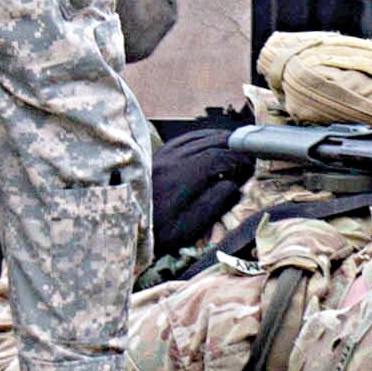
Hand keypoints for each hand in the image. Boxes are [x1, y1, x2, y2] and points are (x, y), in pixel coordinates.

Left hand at [148, 114, 247, 254]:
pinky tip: (208, 140)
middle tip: (248, 154)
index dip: (239, 159)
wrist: (119, 226)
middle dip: (233, 146)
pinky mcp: (154, 157)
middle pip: (209, 142)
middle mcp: (171, 162)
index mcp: (182, 179)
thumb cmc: (155, 233)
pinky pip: (181, 139)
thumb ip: (214, 205)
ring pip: (196, 137)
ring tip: (235, 145)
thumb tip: (234, 186)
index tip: (252, 165)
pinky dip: (200, 137)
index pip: (218, 158)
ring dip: (219, 139)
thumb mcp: (189, 228)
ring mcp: (161, 156)